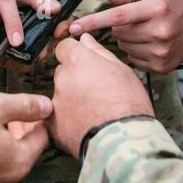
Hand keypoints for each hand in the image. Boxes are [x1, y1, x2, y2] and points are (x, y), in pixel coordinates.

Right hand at [0, 91, 51, 182]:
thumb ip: (25, 105)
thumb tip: (46, 106)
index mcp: (20, 158)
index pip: (43, 136)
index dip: (38, 116)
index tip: (29, 104)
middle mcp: (10, 175)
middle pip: (26, 146)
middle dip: (20, 125)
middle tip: (7, 107)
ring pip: (7, 153)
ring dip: (4, 135)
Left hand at [48, 34, 152, 158]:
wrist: (125, 141)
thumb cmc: (129, 107)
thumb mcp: (123, 71)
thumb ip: (99, 53)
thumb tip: (86, 41)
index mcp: (79, 61)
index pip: (65, 47)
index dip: (74, 54)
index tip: (82, 62)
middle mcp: (63, 78)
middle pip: (63, 71)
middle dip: (74, 78)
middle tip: (95, 91)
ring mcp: (56, 102)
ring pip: (60, 94)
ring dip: (71, 99)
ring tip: (93, 111)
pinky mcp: (53, 125)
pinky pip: (57, 117)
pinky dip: (67, 120)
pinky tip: (85, 123)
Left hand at [53, 0, 182, 73]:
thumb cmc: (173, 4)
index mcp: (156, 9)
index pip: (118, 16)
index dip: (94, 22)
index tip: (74, 27)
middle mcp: (159, 31)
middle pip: (118, 32)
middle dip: (118, 26)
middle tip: (134, 20)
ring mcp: (161, 52)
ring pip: (123, 46)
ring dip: (126, 39)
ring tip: (144, 31)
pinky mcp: (161, 67)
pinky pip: (132, 59)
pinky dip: (134, 51)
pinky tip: (149, 43)